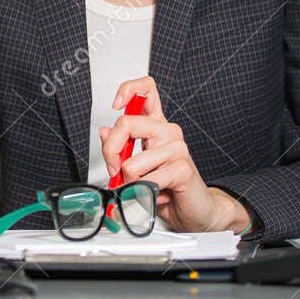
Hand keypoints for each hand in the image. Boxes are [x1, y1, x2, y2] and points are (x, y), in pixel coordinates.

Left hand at [98, 76, 250, 234]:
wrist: (195, 209)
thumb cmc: (168, 186)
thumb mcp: (137, 166)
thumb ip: (120, 147)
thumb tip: (104, 132)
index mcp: (157, 125)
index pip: (146, 89)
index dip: (128, 89)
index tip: (115, 105)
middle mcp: (168, 131)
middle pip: (126, 123)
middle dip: (110, 152)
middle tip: (114, 171)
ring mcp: (177, 147)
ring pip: (132, 162)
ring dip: (129, 182)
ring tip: (143, 187)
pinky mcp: (182, 168)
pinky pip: (147, 180)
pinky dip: (143, 193)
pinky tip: (155, 194)